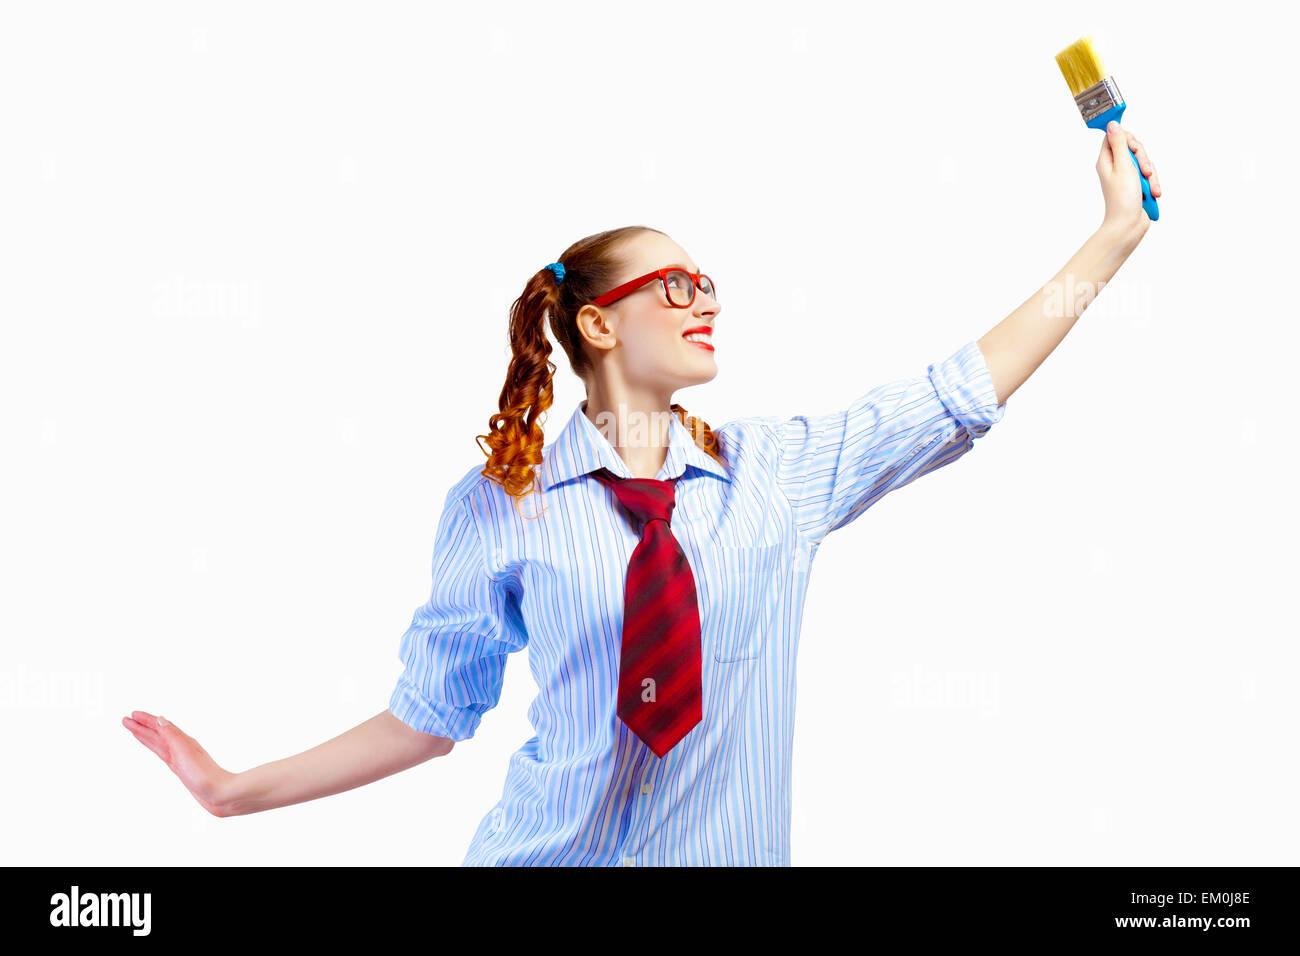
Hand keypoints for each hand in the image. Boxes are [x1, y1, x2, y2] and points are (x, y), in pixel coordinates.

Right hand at [123, 710, 236, 816]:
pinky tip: (155, 748)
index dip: (146, 720)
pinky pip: (164, 754)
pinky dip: (156, 748)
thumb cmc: (204, 775)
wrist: (220, 794)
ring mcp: (181, 758)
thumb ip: (172, 736)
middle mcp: (181, 747)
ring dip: (146, 736)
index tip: (131, 715)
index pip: (160, 727)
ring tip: (134, 730)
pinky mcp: (181, 769)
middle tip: (126, 720)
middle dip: (142, 727)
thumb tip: (160, 719)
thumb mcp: (185, 752)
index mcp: (182, 741)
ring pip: (159, 743)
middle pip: (157, 734)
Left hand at [1096, 120, 1161, 238]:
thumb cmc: (1122, 200)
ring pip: (1144, 162)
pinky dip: (1152, 183)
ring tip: (1149, 187)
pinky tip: (1152, 193)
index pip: (1115, 137)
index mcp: (1106, 161)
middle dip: (1143, 158)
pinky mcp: (1137, 184)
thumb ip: (1120, 144)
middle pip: (1133, 148)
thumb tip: (1112, 125)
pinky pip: (1149, 175)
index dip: (1127, 138)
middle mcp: (1115, 167)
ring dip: (1150, 174)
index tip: (1134, 147)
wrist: (1129, 225)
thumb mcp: (1123, 166)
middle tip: (1143, 171)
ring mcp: (1127, 176)